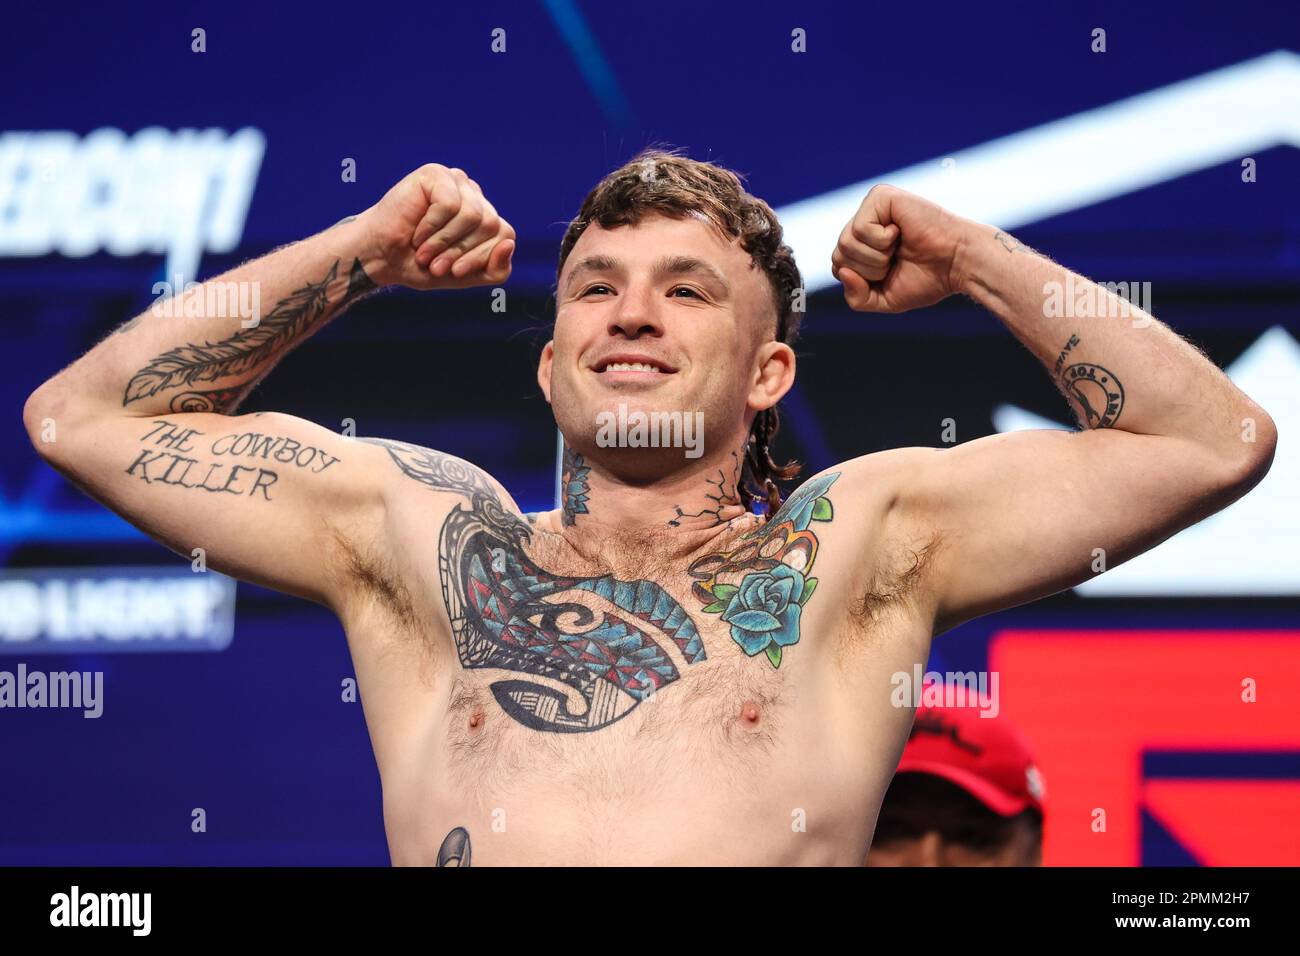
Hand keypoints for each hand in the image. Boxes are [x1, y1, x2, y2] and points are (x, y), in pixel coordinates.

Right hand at [360, 163, 515, 290]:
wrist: (382, 258)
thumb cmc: (422, 265)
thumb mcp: (466, 276)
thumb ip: (496, 269)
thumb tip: (509, 244)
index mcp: (486, 216)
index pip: (505, 235)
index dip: (481, 258)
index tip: (454, 273)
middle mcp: (474, 195)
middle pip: (491, 224)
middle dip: (462, 251)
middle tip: (436, 264)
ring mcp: (457, 181)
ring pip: (473, 215)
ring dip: (445, 241)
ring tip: (424, 251)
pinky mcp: (436, 174)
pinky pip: (449, 204)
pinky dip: (432, 226)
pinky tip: (416, 231)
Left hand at [832, 185, 967, 312]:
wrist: (958, 263)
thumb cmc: (927, 278)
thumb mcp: (884, 299)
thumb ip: (856, 296)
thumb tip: (842, 272)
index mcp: (863, 243)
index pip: (838, 266)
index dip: (862, 280)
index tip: (891, 273)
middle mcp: (865, 221)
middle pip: (838, 255)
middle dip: (869, 270)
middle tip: (897, 259)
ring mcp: (872, 207)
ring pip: (846, 243)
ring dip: (876, 257)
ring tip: (899, 247)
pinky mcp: (880, 196)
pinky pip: (859, 229)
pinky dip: (881, 241)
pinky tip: (900, 232)